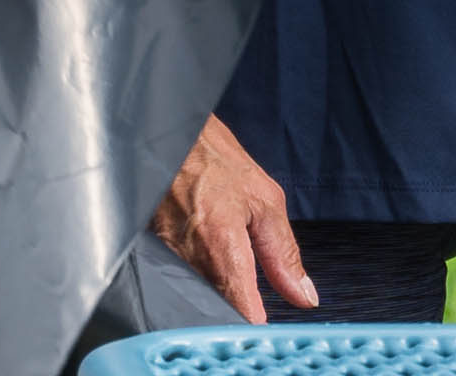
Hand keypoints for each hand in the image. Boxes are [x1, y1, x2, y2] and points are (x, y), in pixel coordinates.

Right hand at [151, 116, 314, 322]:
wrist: (169, 133)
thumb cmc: (213, 158)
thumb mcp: (265, 200)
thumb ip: (284, 254)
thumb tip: (303, 295)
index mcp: (222, 245)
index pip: (242, 312)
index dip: (258, 322)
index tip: (268, 321)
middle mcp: (189, 258)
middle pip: (218, 309)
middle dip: (237, 307)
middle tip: (252, 292)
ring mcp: (165, 258)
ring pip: (198, 295)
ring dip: (216, 290)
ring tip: (228, 266)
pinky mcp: (152, 253)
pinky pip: (178, 279)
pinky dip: (196, 276)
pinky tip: (204, 258)